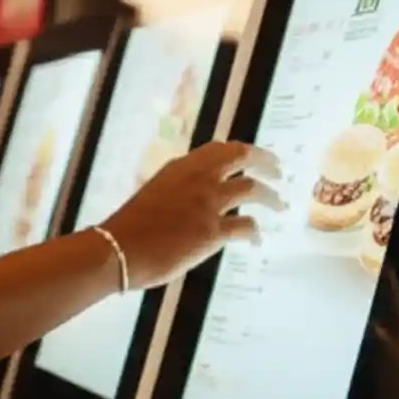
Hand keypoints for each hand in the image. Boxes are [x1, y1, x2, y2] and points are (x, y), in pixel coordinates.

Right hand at [100, 141, 285, 288]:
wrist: (118, 250)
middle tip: (280, 171)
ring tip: (281, 205)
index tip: (257, 156)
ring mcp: (208, 204)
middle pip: (243, 158)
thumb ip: (181, 189)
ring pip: (253, 189)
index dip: (244, 151)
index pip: (221, 149)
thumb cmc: (129, 227)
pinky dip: (256, 232)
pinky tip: (257, 239)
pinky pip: (247, 227)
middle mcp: (199, 179)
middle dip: (266, 162)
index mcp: (182, 167)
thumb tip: (197, 197)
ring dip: (272, 197)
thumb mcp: (156, 193)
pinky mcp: (213, 232)